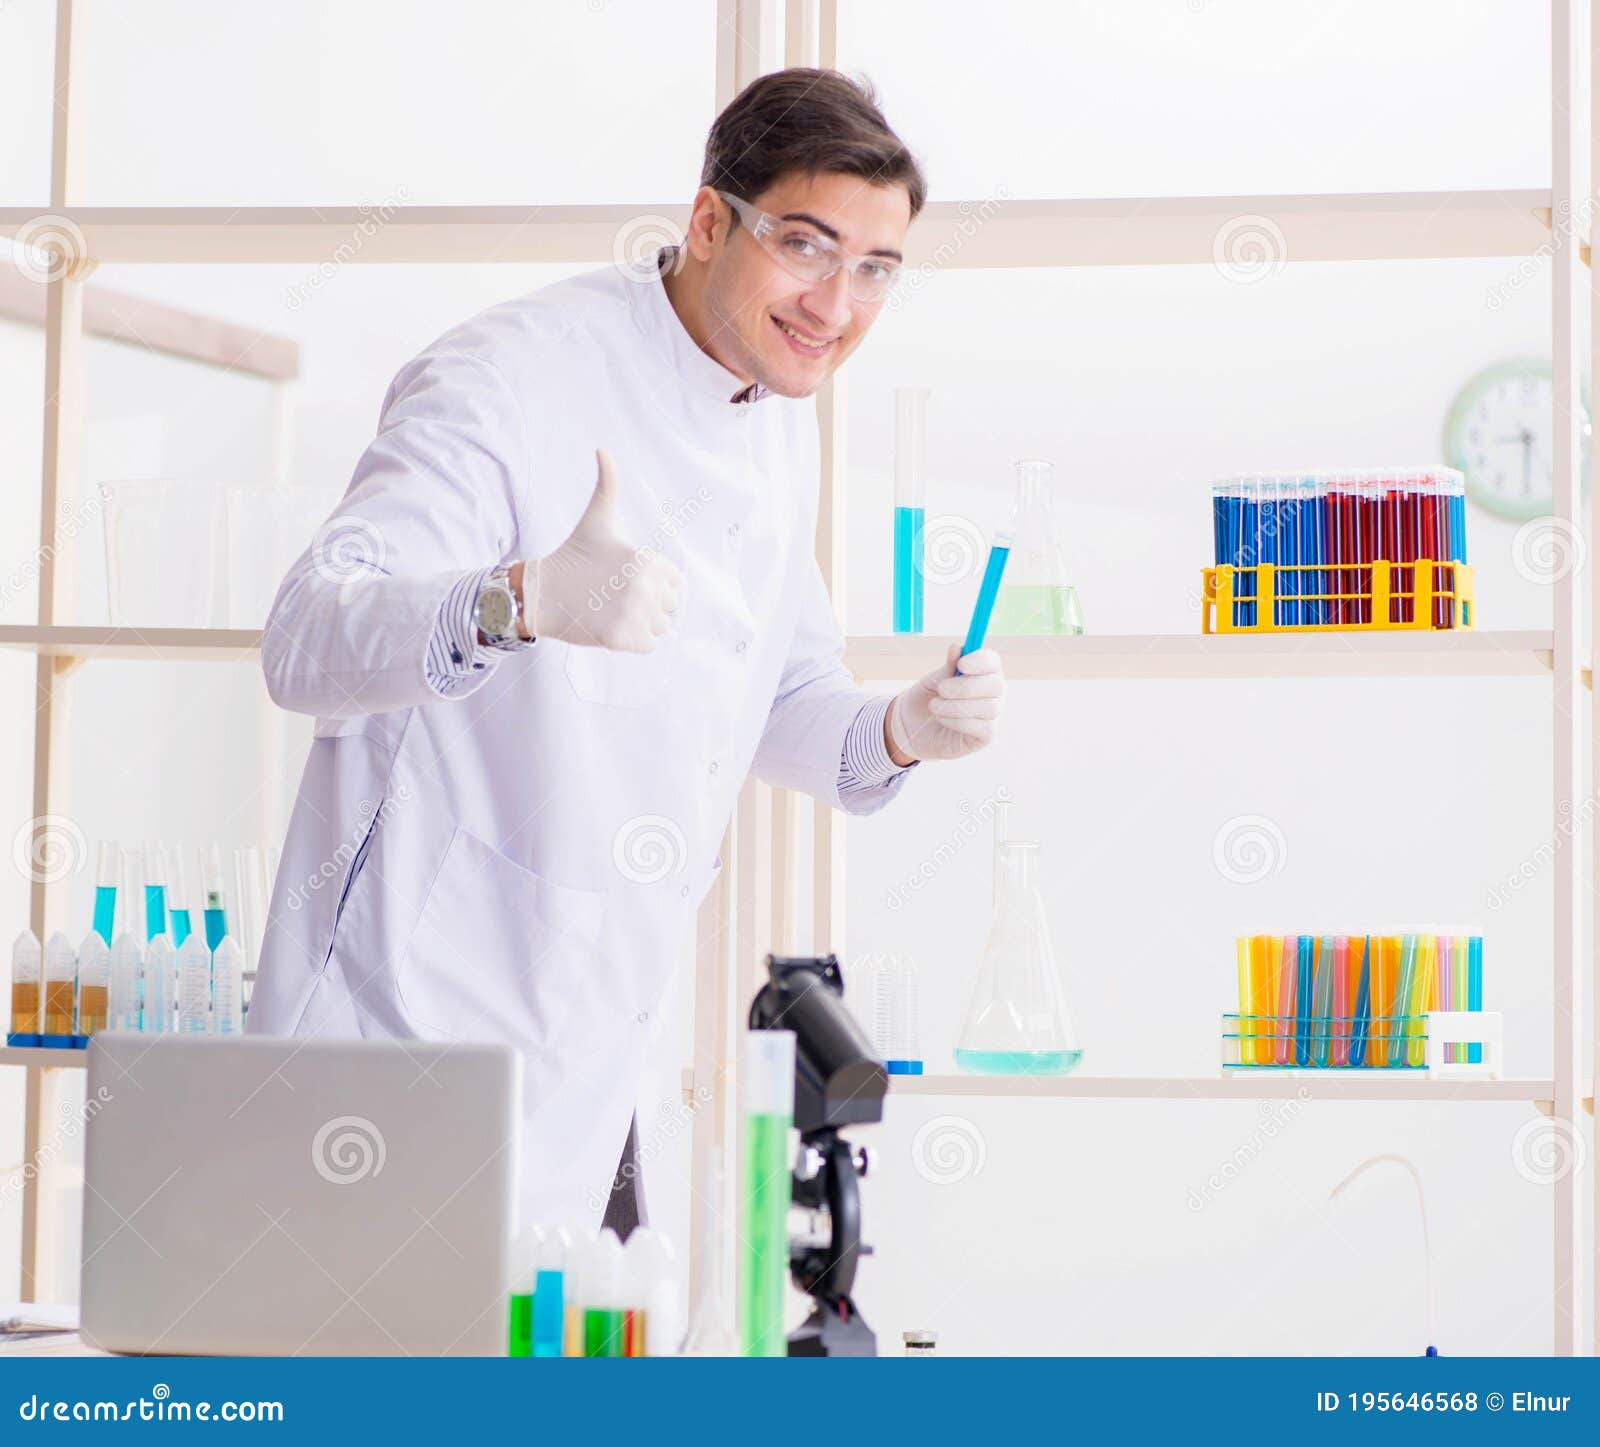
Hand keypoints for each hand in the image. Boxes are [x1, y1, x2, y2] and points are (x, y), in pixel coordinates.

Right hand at [525, 449, 684, 650]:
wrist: (543, 593)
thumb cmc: (574, 555)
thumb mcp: (597, 518)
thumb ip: (608, 484)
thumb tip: (602, 449)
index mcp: (646, 560)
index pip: (674, 581)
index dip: (653, 582)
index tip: (625, 577)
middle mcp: (644, 587)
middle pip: (668, 605)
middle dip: (648, 604)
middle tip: (616, 595)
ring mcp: (633, 614)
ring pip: (659, 626)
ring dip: (641, 624)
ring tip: (612, 610)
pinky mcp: (623, 638)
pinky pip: (649, 645)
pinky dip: (633, 641)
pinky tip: (611, 626)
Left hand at [886, 644, 1004, 762]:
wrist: (912, 727)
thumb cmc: (926, 698)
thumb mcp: (933, 680)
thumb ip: (947, 667)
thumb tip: (957, 647)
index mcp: (982, 673)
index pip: (993, 662)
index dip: (981, 661)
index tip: (961, 664)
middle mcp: (993, 693)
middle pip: (995, 685)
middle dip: (966, 686)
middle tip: (941, 689)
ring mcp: (992, 715)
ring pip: (989, 707)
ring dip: (957, 706)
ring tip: (935, 706)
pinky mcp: (986, 736)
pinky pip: (983, 727)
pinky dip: (959, 722)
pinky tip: (942, 719)